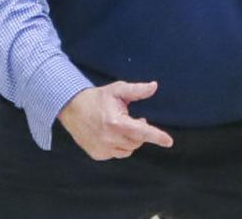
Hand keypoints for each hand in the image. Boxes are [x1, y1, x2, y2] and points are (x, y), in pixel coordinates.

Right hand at [58, 81, 173, 160]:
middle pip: (136, 142)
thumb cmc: (97, 98)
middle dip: (140, 132)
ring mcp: (103, 149)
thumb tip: (154, 86)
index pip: (142, 132)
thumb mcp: (117, 90)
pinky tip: (111, 134)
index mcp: (116, 123)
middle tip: (135, 119)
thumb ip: (137, 90)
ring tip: (122, 125)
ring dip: (130, 139)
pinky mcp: (98, 155)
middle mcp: (110, 139)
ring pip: (128, 150)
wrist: (72, 108)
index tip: (169, 142)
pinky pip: (116, 154)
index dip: (156, 136)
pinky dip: (119, 145)